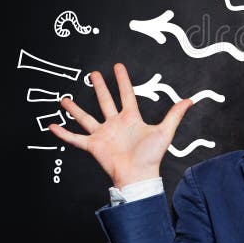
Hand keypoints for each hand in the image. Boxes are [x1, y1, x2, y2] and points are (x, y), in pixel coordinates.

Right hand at [47, 63, 194, 187]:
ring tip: (65, 98)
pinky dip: (63, 133)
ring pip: (86, 117)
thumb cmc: (151, 156)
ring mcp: (103, 135)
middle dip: (99, 87)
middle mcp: (115, 124)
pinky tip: (52, 126)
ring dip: (75, 109)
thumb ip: (175, 114)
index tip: (117, 66)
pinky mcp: (93, 146)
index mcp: (131, 118)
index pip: (126, 94)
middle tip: (93, 73)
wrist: (138, 176)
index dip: (122, 80)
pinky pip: (75, 138)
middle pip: (105, 101)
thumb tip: (190, 100)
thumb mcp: (165, 131)